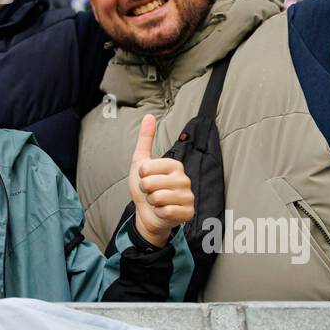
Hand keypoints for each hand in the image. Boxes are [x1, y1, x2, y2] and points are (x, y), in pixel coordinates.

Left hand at [128, 114, 193, 246]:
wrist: (148, 213)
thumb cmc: (145, 188)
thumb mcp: (141, 161)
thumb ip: (145, 139)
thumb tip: (149, 116)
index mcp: (174, 165)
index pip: (146, 168)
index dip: (141, 175)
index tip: (146, 178)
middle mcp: (184, 179)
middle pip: (150, 184)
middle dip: (145, 190)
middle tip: (151, 192)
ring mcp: (188, 196)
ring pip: (157, 198)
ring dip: (152, 202)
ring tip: (157, 201)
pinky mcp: (188, 212)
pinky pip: (166, 211)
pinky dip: (159, 213)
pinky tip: (163, 211)